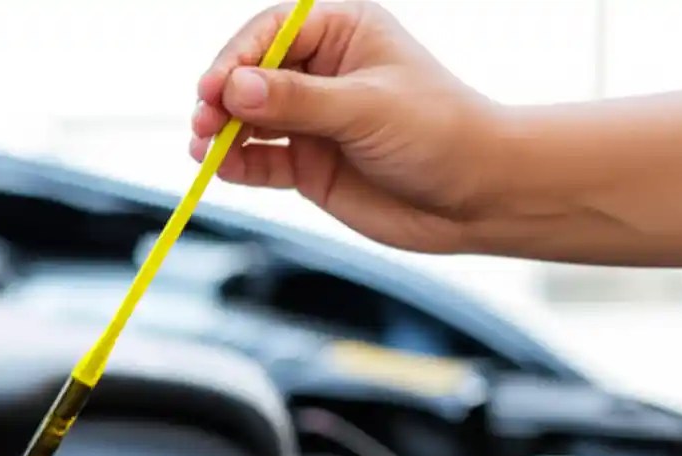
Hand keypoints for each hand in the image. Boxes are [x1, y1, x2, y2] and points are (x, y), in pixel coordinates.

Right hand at [191, 1, 499, 252]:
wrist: (477, 197)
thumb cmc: (441, 134)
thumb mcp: (366, 108)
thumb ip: (298, 100)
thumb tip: (236, 89)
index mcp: (343, 33)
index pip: (273, 32)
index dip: (238, 57)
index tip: (214, 87)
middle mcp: (322, 73)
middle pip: (251, 75)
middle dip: (222, 97)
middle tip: (204, 120)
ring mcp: (312, 120)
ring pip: (249, 119)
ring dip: (222, 132)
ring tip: (204, 147)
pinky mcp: (307, 163)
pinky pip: (260, 160)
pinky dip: (237, 164)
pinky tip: (222, 168)